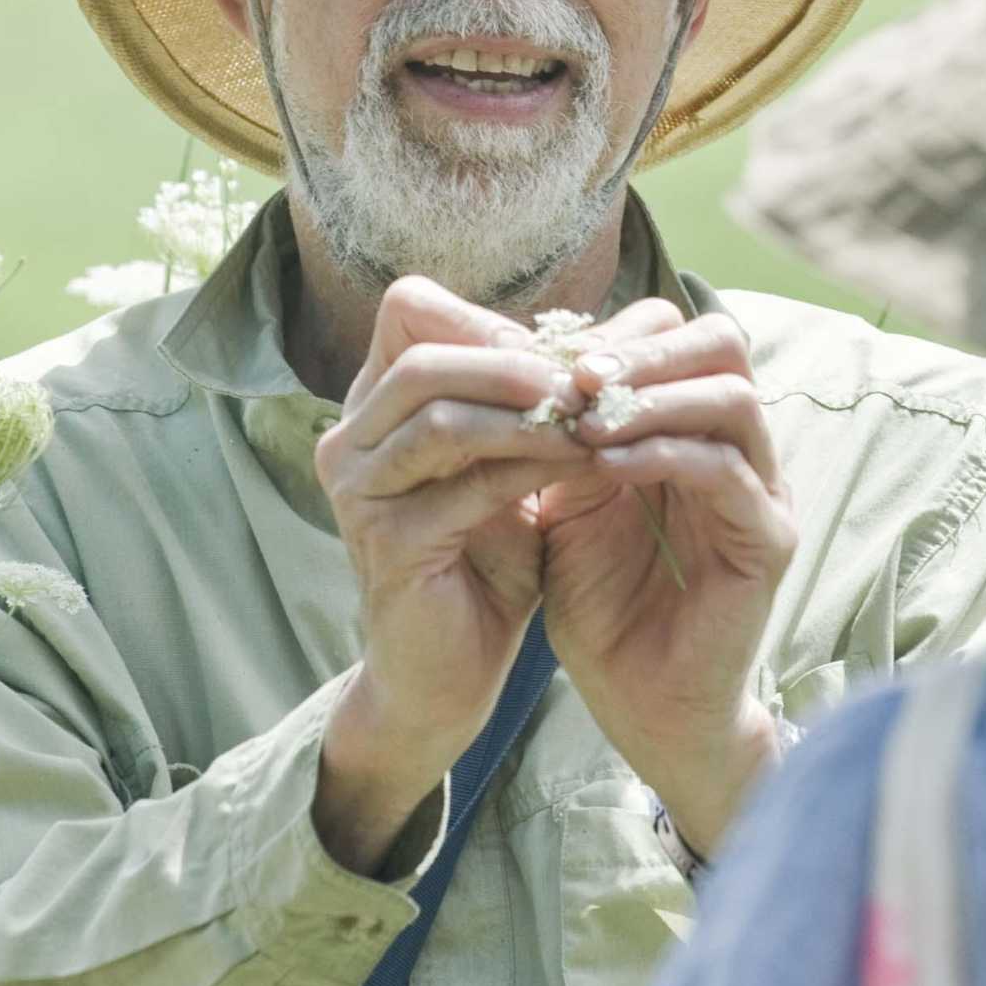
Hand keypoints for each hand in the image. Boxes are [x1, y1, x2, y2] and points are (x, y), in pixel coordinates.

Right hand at [310, 277, 590, 872]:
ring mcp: (358, 492)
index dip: (491, 322)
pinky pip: (467, 484)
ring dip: (530, 413)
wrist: (449, 674)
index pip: (411, 311)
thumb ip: (546, 399)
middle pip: (424, 356)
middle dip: (517, 362)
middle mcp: (349, 439)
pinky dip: (535, 468)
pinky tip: (588, 466)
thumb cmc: (488, 560)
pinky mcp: (387, 544)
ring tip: (597, 420)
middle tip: (592, 379)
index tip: (567, 352)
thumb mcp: (516, 462)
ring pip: (441, 415)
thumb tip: (636, 322)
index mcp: (373, 407)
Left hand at [534, 302, 794, 855]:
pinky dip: (662, 455)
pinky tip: (603, 466)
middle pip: (722, 345)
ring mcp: (764, 492)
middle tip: (573, 373)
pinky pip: (727, 472)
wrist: (639, 704)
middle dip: (641, 351)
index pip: (679, 338)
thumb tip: (517, 359)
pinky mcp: (769, 542)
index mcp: (696, 430)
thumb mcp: (568, 502)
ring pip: (731, 398)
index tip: (544, 356)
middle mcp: (742, 450)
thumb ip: (563, 435)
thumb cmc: (604, 605)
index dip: (615, 335)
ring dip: (649, 398)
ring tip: (582, 418)